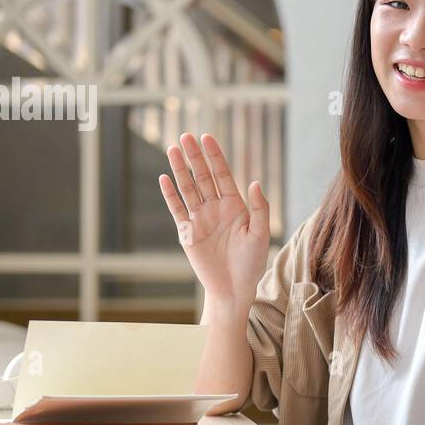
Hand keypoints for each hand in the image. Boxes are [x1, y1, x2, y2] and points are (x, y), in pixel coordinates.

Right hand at [158, 132, 269, 307]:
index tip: (207, 137)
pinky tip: (165, 178)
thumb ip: (259, 208)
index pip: (223, 174)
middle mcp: (216, 208)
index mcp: (235, 206)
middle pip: (203, 176)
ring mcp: (200, 219)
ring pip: (188, 188)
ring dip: (180, 169)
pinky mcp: (187, 232)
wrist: (233, 288)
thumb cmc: (251, 263)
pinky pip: (177, 209)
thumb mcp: (260, 234)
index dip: (215, 156)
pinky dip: (170, 194)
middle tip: (186, 136)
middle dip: (195, 157)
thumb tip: (254, 182)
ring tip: (173, 148)